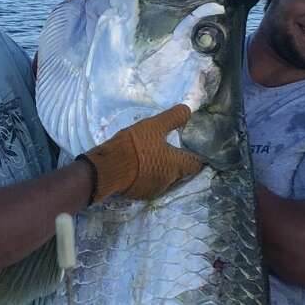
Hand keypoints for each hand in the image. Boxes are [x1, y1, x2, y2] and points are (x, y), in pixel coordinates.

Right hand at [81, 104, 203, 202]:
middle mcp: (169, 181)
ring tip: (153, 159)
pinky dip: (147, 177)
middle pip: (180, 173)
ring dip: (161, 171)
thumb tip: (188, 110)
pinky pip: (148, 184)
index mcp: (176, 165)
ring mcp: (153, 190)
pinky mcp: (138, 194)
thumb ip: (173, 118)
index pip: (195, 165)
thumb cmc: (135, 146)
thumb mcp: (154, 126)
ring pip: (164, 180)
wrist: (108, 168)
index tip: (194, 152)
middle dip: (177, 164)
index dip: (197, 158)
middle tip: (170, 152)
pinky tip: (139, 168)